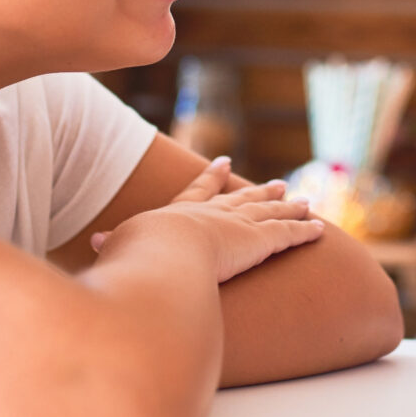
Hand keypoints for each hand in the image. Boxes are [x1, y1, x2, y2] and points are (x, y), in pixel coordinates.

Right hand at [95, 157, 322, 283]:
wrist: (165, 251)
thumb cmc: (139, 253)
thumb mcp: (123, 247)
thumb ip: (114, 245)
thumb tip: (95, 242)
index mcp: (183, 212)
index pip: (201, 191)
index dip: (213, 178)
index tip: (223, 163)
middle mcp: (216, 213)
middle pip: (245, 198)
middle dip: (261, 191)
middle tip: (277, 183)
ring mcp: (241, 224)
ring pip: (272, 212)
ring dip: (289, 206)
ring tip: (303, 199)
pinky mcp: (261, 240)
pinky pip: (289, 234)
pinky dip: (306, 230)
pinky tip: (320, 228)